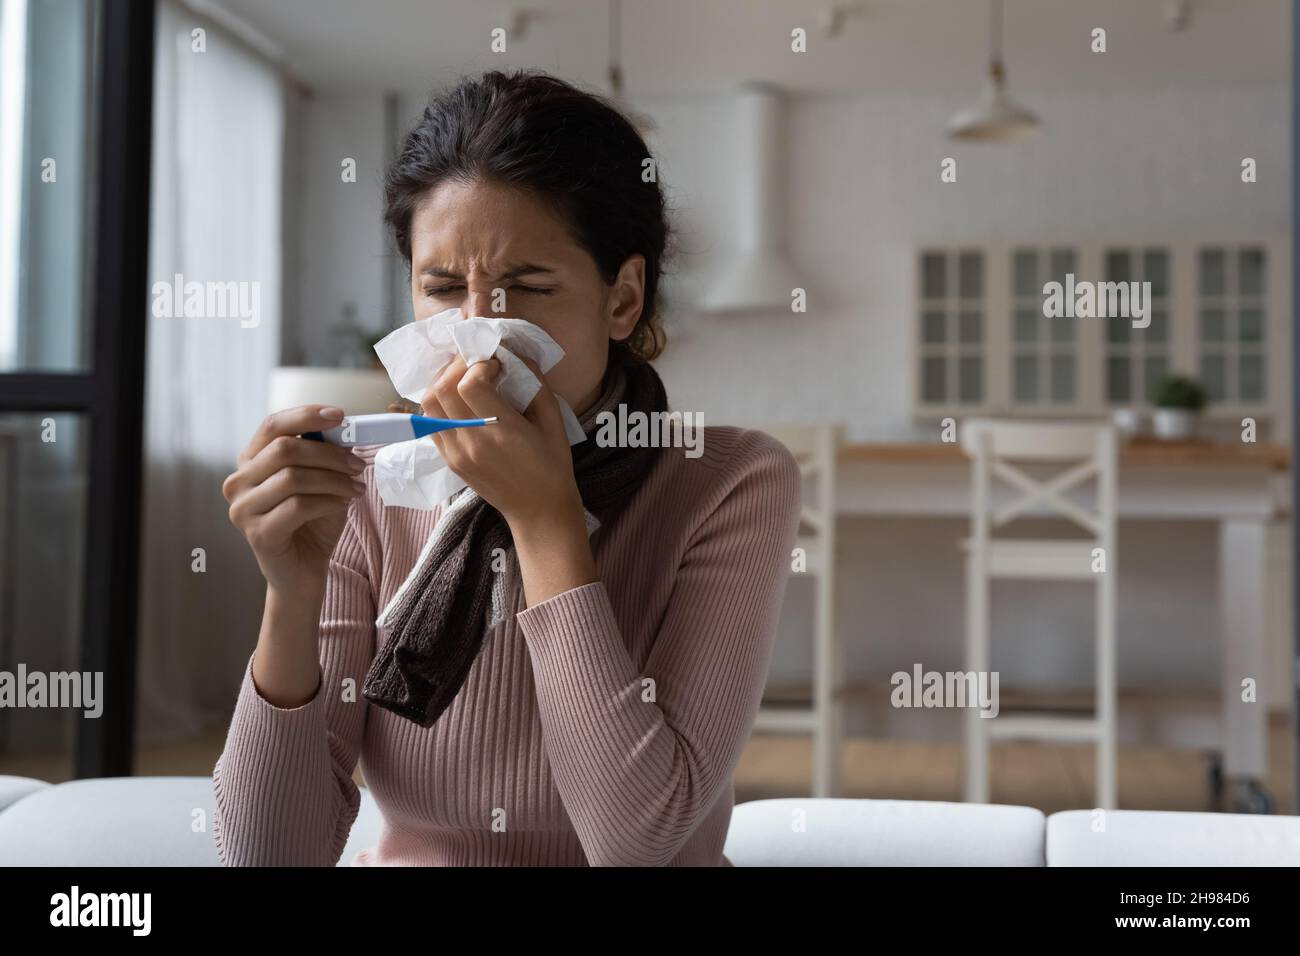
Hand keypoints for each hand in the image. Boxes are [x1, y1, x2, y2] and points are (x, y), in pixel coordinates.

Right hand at [223, 405, 367, 599]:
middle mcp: (238, 482)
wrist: (303, 570)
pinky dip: (328, 501)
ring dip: (334, 479)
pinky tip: (344, 504)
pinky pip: (298, 507)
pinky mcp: (257, 534)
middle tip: (357, 464)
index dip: (305, 416)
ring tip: (357, 488)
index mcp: (250, 462)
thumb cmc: (312, 522)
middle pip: (284, 450)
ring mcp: (243, 509)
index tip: (339, 415)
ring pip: (292, 478)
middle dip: (328, 454)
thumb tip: (344, 428)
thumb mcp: (320, 480)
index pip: (272, 425)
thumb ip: (324, 455)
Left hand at [420, 353, 583, 528]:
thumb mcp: (554, 420)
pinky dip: (440, 404)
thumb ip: (535, 382)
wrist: (539, 510)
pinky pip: (430, 423)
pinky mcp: (449, 460)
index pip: (469, 384)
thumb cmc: (552, 464)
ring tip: (463, 379)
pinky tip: (459, 401)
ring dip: (442, 383)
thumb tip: (514, 353)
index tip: (497, 365)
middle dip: (457, 366)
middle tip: (476, 363)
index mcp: (502, 431)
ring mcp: (456, 453)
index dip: (480, 365)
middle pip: (442, 389)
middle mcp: (473, 442)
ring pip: (428, 404)